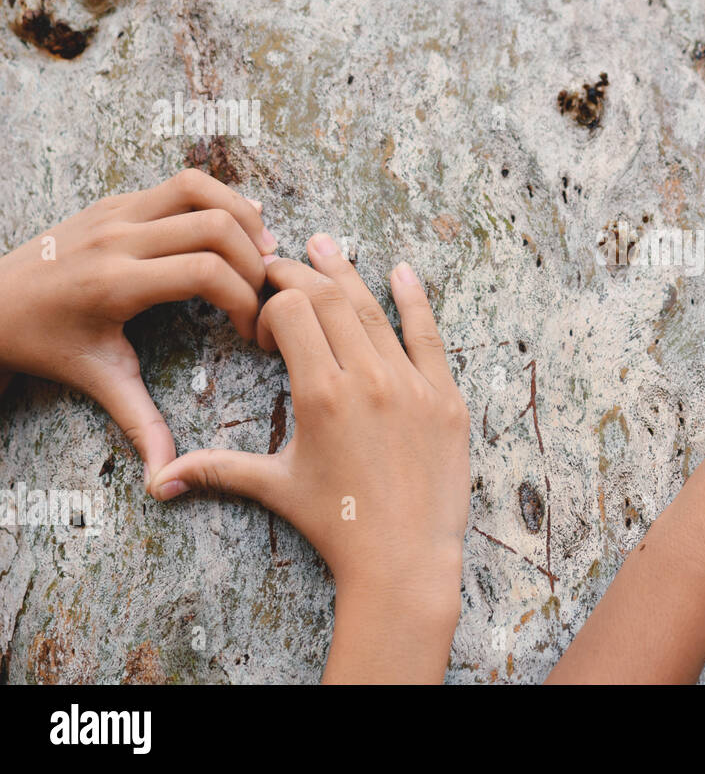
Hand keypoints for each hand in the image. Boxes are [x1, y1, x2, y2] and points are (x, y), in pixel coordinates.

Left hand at [0, 168, 275, 480]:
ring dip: (243, 216)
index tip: (250, 330)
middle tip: (265, 293)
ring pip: (200, 188)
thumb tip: (165, 479)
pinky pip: (181, 184)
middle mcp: (117, 238)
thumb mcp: (97, 380)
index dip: (245, 300)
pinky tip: (237, 225)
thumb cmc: (45, 343)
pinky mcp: (116, 200)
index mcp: (115, 284)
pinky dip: (219, 198)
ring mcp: (115, 211)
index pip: (206, 272)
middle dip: (254, 260)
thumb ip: (140, 424)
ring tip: (263, 251)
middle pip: (215, 225)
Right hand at [148, 234, 469, 682]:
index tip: (267, 330)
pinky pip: (429, 336)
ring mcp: (412, 384)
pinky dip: (415, 300)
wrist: (404, 559)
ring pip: (376, 310)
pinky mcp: (445, 396)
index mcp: (320, 394)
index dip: (272, 307)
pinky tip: (403, 272)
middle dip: (301, 273)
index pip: (292, 311)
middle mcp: (367, 379)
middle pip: (330, 299)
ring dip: (348, 274)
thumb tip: (161, 480)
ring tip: (326, 244)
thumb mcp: (276, 488)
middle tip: (281, 261)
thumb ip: (218, 469)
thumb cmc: (337, 525)